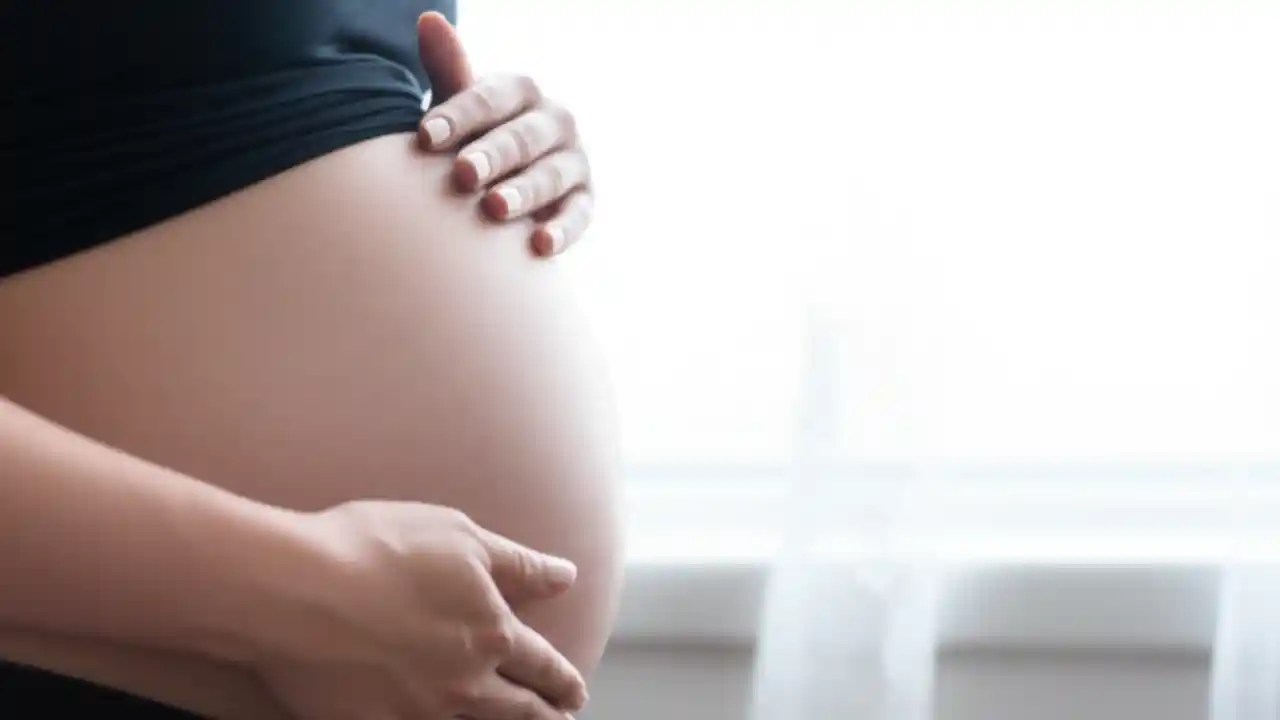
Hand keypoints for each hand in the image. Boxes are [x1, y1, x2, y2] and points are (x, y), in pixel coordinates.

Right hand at [254, 500, 586, 719]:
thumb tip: (566, 577)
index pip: (541, 663)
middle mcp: (465, 681)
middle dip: (546, 716)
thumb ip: (519, 564)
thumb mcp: (461, 537)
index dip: (562, 679)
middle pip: (520, 710)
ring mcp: (419, 711)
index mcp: (491, 632)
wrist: (295, 590)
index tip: (576, 691)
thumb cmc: (377, 548)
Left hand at [416, 12, 593, 257]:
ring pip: (551, 175)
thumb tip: (428, 20)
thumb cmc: (477, 140)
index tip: (424, 137)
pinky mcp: (585, 201)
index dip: (459, 116)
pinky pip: (578, 215)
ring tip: (494, 208)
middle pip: (523, 136)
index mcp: (523, 91)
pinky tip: (538, 245)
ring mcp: (574, 162)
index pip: (491, 98)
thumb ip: (449, 71)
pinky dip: (562, 231)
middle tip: (462, 174)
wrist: (509, 182)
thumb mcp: (463, 108)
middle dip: (493, 155)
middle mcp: (556, 121)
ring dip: (524, 191)